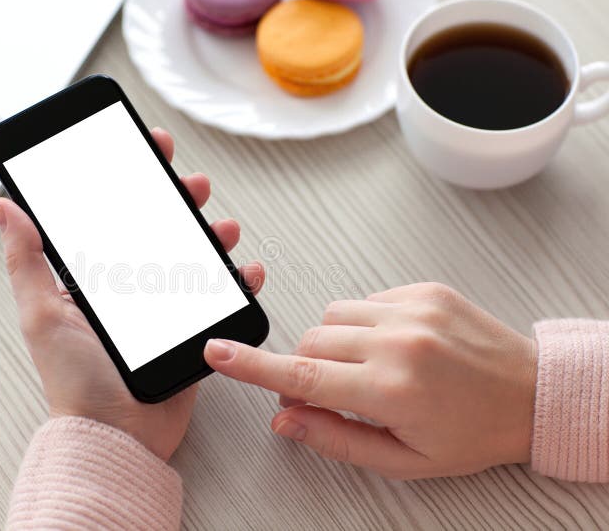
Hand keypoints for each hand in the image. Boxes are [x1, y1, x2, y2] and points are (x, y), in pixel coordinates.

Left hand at [0, 127, 264, 460]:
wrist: (116, 435)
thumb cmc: (73, 380)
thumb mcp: (41, 313)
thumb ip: (26, 259)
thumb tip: (3, 206)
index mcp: (95, 279)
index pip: (116, 217)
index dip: (134, 179)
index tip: (149, 149)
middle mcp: (131, 289)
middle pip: (161, 230)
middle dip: (180, 200)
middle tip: (193, 184)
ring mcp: (165, 309)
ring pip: (195, 258)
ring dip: (213, 235)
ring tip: (224, 226)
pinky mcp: (192, 331)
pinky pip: (222, 299)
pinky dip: (239, 281)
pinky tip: (247, 269)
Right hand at [205, 282, 535, 478]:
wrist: (532, 393)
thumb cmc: (472, 434)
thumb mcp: (403, 460)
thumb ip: (335, 438)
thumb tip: (283, 419)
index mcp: (391, 390)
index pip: (302, 375)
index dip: (253, 366)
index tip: (218, 352)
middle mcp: (398, 341)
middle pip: (311, 340)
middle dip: (310, 366)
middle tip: (340, 390)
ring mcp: (412, 309)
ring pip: (332, 314)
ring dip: (335, 341)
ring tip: (371, 365)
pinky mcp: (423, 290)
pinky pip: (364, 298)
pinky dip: (363, 322)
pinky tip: (392, 344)